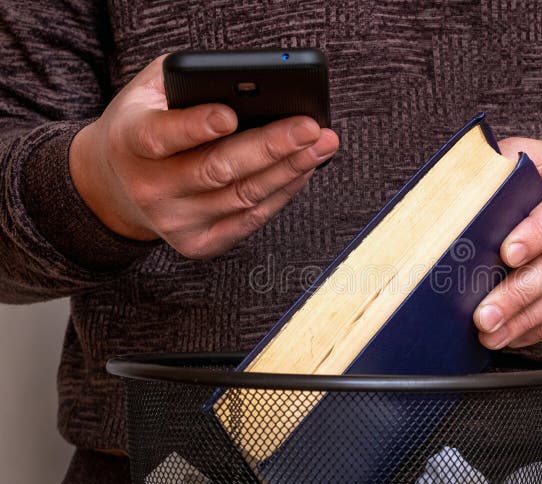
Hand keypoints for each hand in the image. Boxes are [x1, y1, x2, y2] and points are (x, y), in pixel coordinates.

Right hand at [69, 55, 338, 258]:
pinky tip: (304, 169)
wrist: (118, 184)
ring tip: (321, 145)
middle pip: (217, 170)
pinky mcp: (198, 244)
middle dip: (270, 147)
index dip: (195, 126)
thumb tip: (253, 83)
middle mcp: (150, 188)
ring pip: (243, 197)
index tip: (230, 114)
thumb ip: (190, 80)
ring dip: (289, 170)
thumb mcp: (152, 91)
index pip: (161, 136)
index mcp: (130, 142)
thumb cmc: (147, 123)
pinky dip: (282, 193)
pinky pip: (251, 219)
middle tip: (310, 127)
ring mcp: (175, 222)